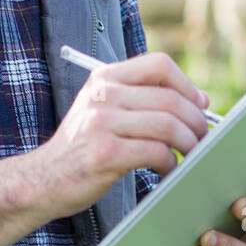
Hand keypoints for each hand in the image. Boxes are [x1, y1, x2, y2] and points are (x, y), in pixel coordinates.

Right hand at [29, 52, 210, 218]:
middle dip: (196, 121)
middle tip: (203, 139)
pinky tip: (167, 170)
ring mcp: (101, 123)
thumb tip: (200, 99)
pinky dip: (170, 164)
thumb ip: (143, 99)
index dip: (187, 84)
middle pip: (170, 98)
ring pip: (168, 125)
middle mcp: (102, 95)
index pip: (159, 65)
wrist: (42, 180)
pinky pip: (156, 152)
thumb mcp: (104, 110)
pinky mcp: (105, 154)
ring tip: (190, 156)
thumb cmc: (83, 147)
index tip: (199, 106)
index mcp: (104, 79)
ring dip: (189, 144)